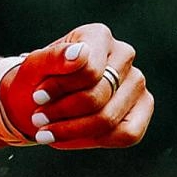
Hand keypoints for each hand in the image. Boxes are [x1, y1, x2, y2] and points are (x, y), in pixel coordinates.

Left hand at [1, 23, 153, 148]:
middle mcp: (124, 55)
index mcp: (98, 35)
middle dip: (63, 113)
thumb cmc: (37, 80)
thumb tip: (80, 53)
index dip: (60, 89)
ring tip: (46, 132)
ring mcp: (136, 82)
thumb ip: (54, 57)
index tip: (37, 97)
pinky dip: (90, 140)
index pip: (89, 71)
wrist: (38, 100)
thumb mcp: (34, 67)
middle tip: (38, 119)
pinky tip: (67, 137)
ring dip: (72, 130)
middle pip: (97, 97)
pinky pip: (126, 135)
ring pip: (108, 119)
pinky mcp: (143, 108)